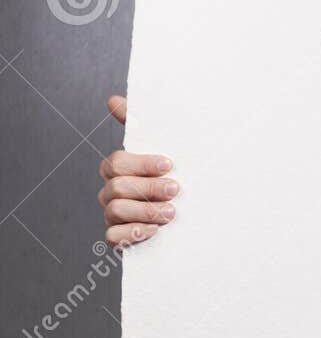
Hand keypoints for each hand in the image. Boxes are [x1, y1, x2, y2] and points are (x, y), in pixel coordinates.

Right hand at [98, 95, 178, 246]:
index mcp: (119, 169)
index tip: (169, 164)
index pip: (118, 162)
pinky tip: (153, 231)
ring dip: (146, 210)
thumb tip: (113, 99)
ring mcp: (113, 215)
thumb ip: (137, 125)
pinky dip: (132, 233)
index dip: (142, 163)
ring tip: (171, 212)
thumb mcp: (162, 148)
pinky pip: (112, 237)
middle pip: (118, 187)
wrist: (192, 214)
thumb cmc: (171, 177)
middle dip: (149, 188)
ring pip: (115, 210)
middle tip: (175, 190)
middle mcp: (112, 191)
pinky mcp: (118, 238)